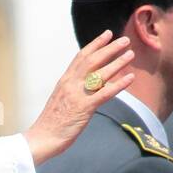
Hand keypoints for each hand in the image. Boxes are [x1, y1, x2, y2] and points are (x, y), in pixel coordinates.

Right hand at [24, 31, 134, 164]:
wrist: (42, 138)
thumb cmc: (51, 123)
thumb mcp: (60, 100)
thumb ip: (73, 90)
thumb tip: (88, 85)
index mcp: (65, 81)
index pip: (81, 56)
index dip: (96, 44)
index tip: (107, 34)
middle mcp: (71, 84)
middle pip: (93, 60)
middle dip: (110, 48)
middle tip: (124, 40)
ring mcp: (77, 95)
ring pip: (101, 73)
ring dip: (118, 62)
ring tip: (130, 54)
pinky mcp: (84, 108)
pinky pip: (105, 93)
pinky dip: (119, 84)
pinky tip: (130, 78)